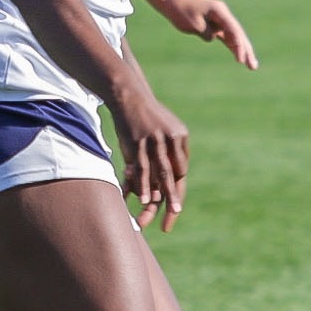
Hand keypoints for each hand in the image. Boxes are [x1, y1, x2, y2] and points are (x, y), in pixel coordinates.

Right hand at [113, 94, 189, 231]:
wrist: (130, 96)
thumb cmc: (145, 117)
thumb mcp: (164, 130)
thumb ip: (167, 152)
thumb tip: (163, 176)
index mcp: (180, 138)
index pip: (181, 170)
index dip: (178, 190)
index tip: (174, 209)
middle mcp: (171, 140)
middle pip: (174, 175)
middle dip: (174, 197)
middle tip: (175, 214)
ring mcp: (155, 141)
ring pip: (159, 173)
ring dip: (161, 194)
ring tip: (159, 211)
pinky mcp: (138, 141)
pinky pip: (142, 167)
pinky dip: (143, 184)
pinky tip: (144, 198)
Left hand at [152, 0, 259, 69]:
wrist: (171, 1)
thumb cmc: (181, 12)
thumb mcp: (195, 25)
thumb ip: (207, 33)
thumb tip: (215, 37)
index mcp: (219, 11)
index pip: (233, 31)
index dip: (239, 47)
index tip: (240, 61)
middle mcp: (223, 14)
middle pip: (238, 34)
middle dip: (246, 51)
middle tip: (253, 67)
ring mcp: (220, 19)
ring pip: (234, 37)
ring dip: (242, 51)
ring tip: (251, 66)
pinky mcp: (214, 24)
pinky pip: (226, 37)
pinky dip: (232, 47)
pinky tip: (239, 58)